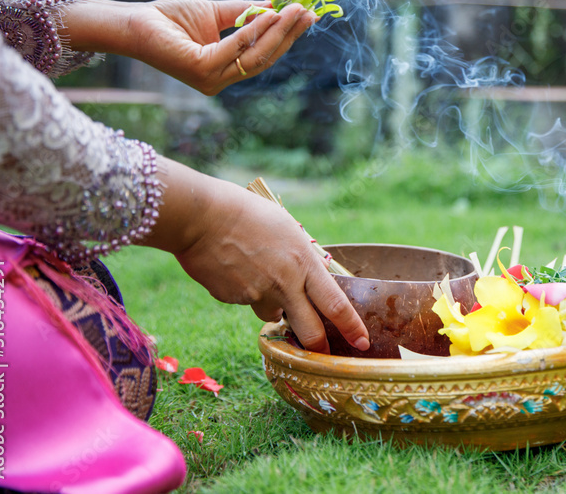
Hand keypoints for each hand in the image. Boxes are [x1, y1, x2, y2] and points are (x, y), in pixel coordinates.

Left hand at [63, 0, 318, 94]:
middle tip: (308, 12)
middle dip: (289, 34)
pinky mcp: (201, 70)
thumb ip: (246, 14)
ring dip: (278, 31)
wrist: (133, 22)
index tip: (307, 15)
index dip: (287, 36)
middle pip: (265, 58)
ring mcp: (212, 79)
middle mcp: (220, 80)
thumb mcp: (216, 14)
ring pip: (255, 56)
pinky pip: (235, 48)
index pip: (264, 55)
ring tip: (294, 10)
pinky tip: (268, 14)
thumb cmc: (168, 19)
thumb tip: (277, 6)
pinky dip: (253, 30)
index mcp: (225, 70)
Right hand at [142, 157, 369, 353]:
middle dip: (319, 346)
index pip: (336, 304)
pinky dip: (244, 291)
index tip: (362, 343)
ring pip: (273, 314)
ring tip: (257, 272)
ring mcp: (257, 295)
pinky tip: (233, 268)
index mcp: (304, 263)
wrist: (203, 216)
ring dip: (273, 305)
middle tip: (323, 352)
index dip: (352, 327)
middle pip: (310, 331)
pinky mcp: (233, 300)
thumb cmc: (249, 214)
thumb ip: (301, 259)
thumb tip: (310, 279)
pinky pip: (246, 302)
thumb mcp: (288, 231)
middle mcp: (285, 284)